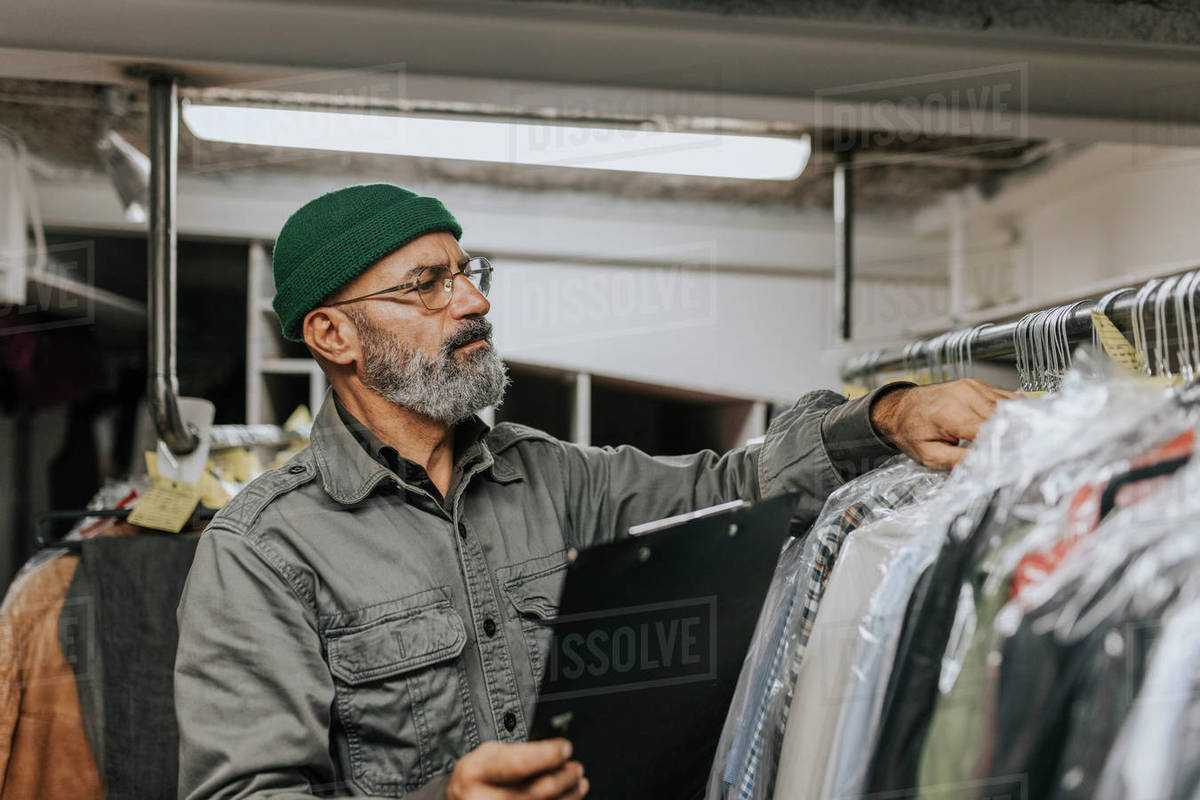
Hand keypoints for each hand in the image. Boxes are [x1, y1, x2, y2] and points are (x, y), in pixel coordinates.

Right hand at [446, 739, 588, 799]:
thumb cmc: (478, 778)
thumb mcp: (488, 755)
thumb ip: (519, 752)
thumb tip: (557, 750)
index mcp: (476, 773)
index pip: (518, 764)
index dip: (547, 755)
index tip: (565, 748)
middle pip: (539, 791)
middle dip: (565, 777)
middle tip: (576, 768)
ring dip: (570, 795)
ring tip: (577, 783)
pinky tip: (568, 798)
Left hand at [870, 379, 1018, 469]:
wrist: (900, 408)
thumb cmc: (911, 429)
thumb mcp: (929, 454)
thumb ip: (958, 461)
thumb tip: (985, 466)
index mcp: (951, 413)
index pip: (990, 431)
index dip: (1003, 447)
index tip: (1009, 460)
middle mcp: (964, 395)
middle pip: (1003, 419)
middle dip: (1011, 437)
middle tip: (1014, 456)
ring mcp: (973, 387)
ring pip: (1008, 408)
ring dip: (1012, 425)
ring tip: (1010, 441)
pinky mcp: (977, 385)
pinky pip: (1004, 398)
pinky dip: (1010, 413)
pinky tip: (1006, 425)